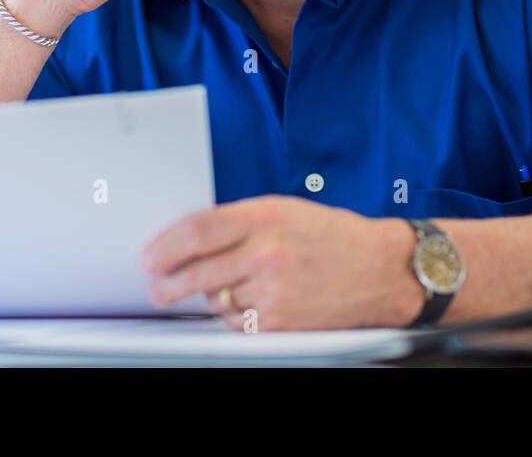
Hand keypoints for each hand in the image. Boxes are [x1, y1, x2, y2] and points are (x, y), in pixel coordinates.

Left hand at [140, 196, 423, 330]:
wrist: (381, 268)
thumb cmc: (335, 236)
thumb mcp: (287, 210)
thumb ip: (242, 220)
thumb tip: (195, 237)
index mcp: (266, 216)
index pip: (198, 230)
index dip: (165, 245)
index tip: (150, 256)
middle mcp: (267, 252)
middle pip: (196, 270)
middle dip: (168, 282)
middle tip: (156, 286)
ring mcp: (273, 289)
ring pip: (215, 299)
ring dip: (206, 297)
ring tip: (213, 289)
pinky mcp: (280, 321)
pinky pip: (237, 321)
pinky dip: (234, 314)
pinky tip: (247, 302)